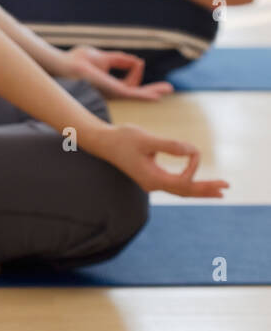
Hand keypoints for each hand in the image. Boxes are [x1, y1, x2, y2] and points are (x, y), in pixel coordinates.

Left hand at [60, 45, 173, 100]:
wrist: (66, 65)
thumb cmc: (77, 60)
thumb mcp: (103, 57)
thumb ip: (119, 59)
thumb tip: (137, 61)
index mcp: (108, 85)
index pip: (128, 83)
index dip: (135, 70)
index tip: (138, 62)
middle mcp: (110, 92)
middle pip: (135, 94)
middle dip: (151, 91)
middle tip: (168, 89)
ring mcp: (112, 93)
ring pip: (137, 95)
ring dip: (152, 92)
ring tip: (167, 89)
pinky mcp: (112, 91)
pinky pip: (132, 94)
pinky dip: (145, 94)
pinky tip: (157, 95)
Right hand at [87, 123, 227, 197]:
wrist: (103, 142)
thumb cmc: (122, 138)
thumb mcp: (147, 139)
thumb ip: (170, 145)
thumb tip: (192, 151)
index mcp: (152, 178)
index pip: (183, 181)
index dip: (193, 167)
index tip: (191, 149)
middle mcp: (153, 184)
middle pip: (185, 192)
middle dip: (206, 190)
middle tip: (226, 187)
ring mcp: (151, 182)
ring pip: (181, 190)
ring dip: (200, 190)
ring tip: (218, 191)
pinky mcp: (151, 177)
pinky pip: (175, 184)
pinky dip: (189, 184)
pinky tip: (198, 183)